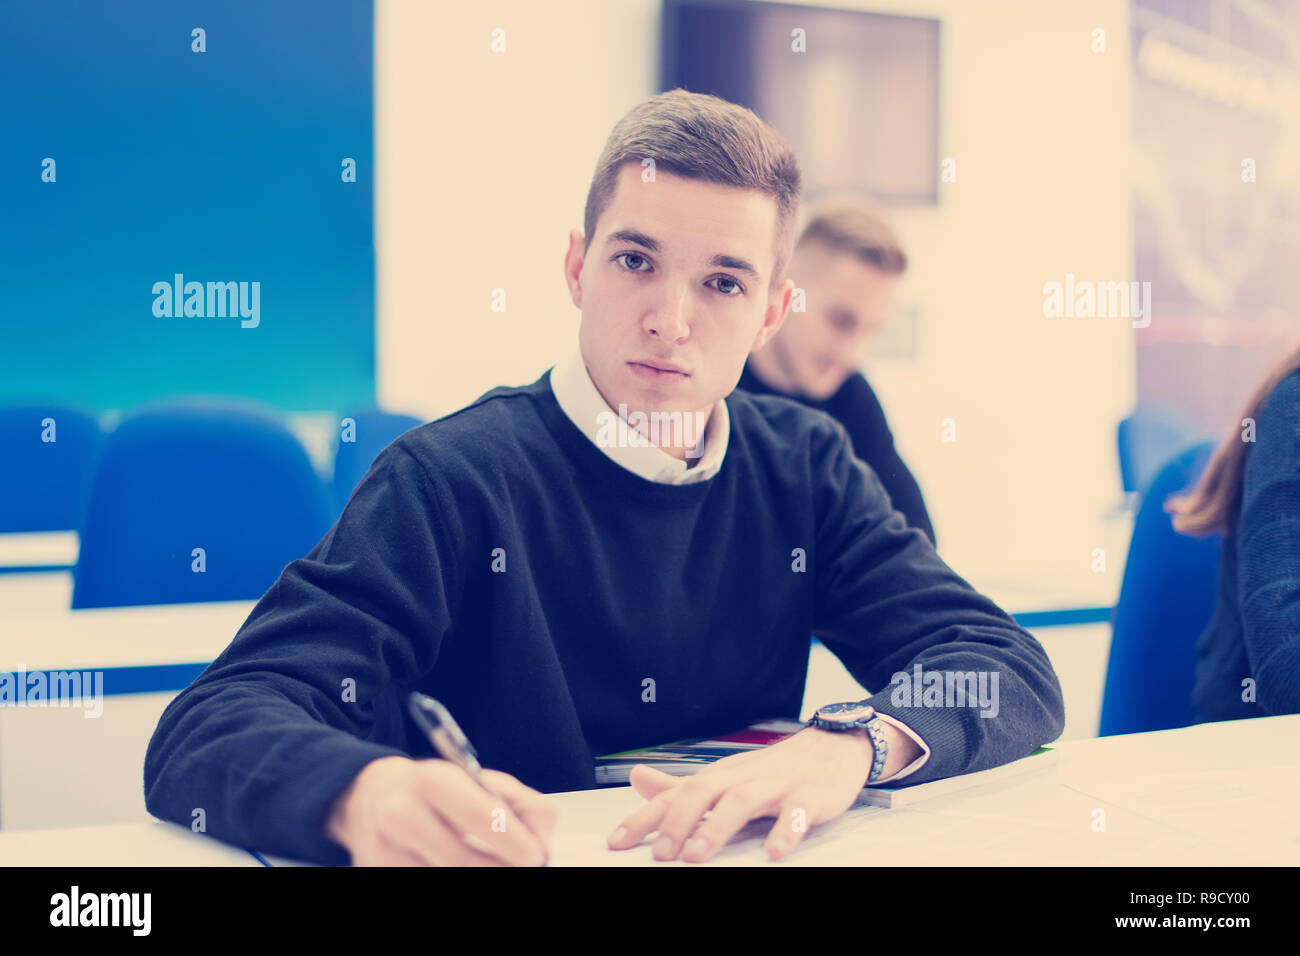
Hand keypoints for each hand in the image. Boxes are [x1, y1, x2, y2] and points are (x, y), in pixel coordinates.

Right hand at [325, 756, 556, 865]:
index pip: (482, 818)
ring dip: (477, 876)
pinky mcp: (375, 872)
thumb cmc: (439, 790)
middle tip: (519, 864)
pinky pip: (428, 884)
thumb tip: (541, 844)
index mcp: (433, 781)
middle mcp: (402, 815)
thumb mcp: (480, 780)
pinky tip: (456, 866)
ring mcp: (384, 852)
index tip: (536, 855)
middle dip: (502, 868)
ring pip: (448, 879)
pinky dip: (451, 878)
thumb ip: (522, 805)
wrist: (373, 798)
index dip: (516, 844)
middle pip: (465, 863)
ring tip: (486, 862)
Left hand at [606, 727, 880, 862]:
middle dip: (677, 822)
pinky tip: (774, 851)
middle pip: (702, 793)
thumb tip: (636, 778)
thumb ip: (681, 785)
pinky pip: (797, 812)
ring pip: (742, 802)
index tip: (617, 842)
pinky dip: (785, 831)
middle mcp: (740, 778)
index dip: (645, 818)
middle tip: (659, 854)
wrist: (830, 748)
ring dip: (717, 828)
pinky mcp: (809, 795)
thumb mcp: (723, 776)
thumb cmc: (770, 770)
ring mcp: (775, 785)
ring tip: (697, 855)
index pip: (674, 795)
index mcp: (717, 777)